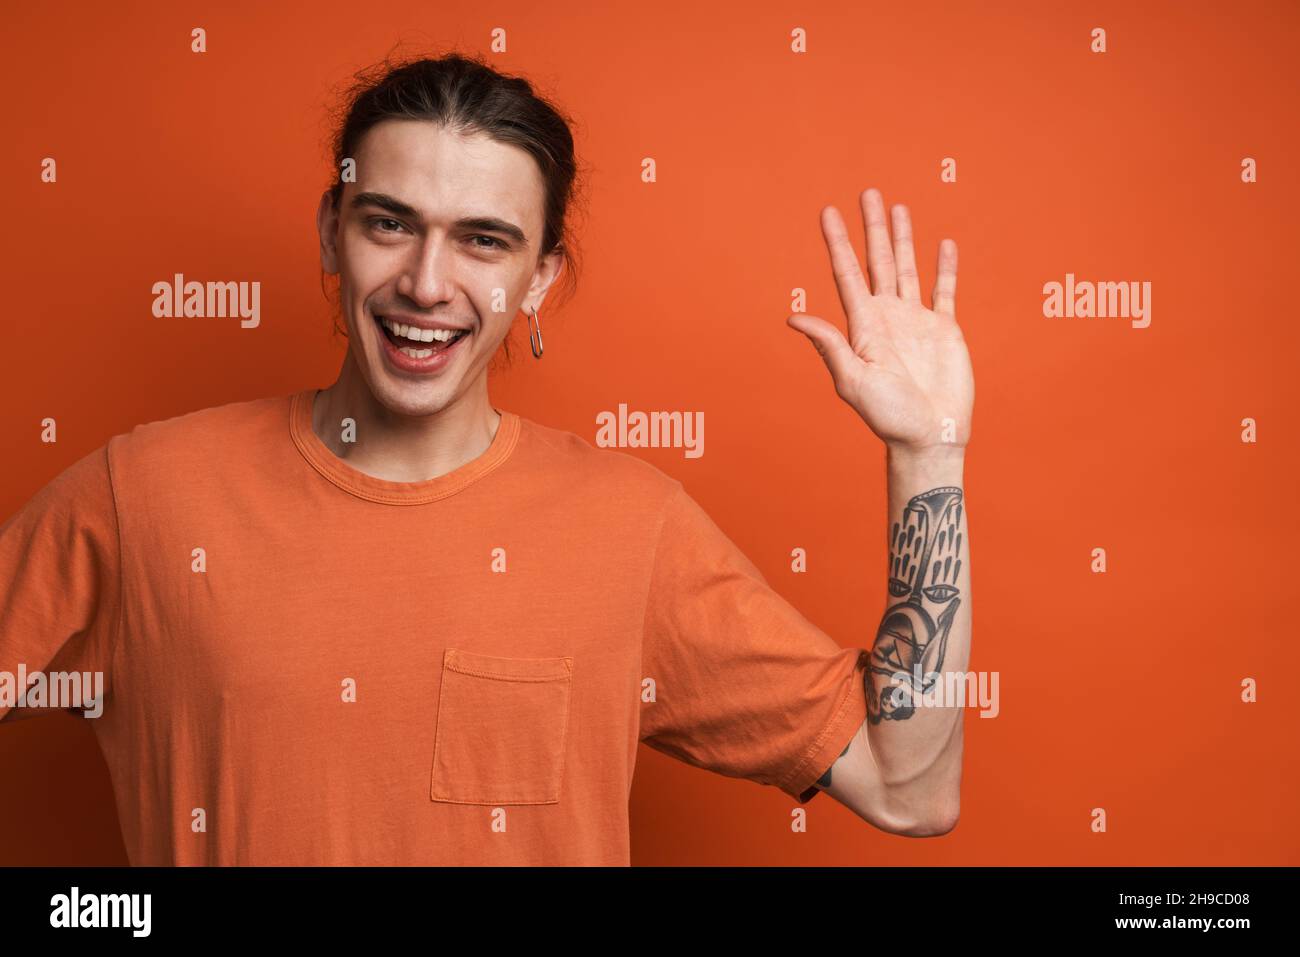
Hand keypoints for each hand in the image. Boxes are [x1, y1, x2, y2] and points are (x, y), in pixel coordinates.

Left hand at [787, 188, 973, 454]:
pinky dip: (944, 268)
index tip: (827, 212)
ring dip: (903, 238)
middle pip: (877, 261)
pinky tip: (942, 244)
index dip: (837, 243)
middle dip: (871, 228)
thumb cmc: (888, 416)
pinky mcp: (945, 329)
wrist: (929, 435)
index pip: (846, 273)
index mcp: (863, 325)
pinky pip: (944, 291)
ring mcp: (916, 321)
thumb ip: (829, 346)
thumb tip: (794, 318)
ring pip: (907, 268)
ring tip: (897, 207)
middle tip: (868, 192)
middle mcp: (887, 317)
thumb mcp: (852, 380)